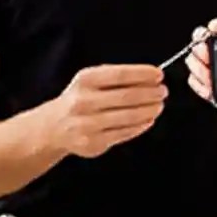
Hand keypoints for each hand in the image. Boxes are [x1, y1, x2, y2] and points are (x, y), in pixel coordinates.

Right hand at [47, 64, 167, 157]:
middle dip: (150, 93)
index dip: (142, 74)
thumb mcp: (89, 81)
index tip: (158, 74)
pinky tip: (148, 120)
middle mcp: (85, 101)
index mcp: (85, 80)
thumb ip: (116, 78)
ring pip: (128, 117)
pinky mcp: (94, 142)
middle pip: (127, 97)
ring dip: (149, 110)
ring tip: (159, 105)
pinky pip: (124, 133)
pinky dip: (140, 126)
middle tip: (163, 91)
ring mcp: (89, 124)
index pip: (120, 74)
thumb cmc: (79, 99)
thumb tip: (150, 78)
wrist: (54, 127)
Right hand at [185, 19, 216, 147]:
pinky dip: (198, 84)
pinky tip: (210, 90)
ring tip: (209, 76)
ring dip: (197, 66)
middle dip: (199, 45)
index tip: (213, 28)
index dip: (214, 26)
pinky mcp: (211, 92)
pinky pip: (195, 83)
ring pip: (194, 62)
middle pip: (202, 44)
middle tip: (205, 52)